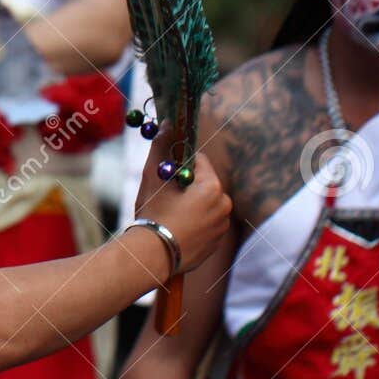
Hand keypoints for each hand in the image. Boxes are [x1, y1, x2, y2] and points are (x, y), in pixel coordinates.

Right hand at [132, 125, 231, 273]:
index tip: (166, 176)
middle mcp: (224, 204)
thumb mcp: (154, 176)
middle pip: (203, 183)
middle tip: (165, 197)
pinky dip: (194, 223)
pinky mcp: (216, 242)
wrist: (153, 255)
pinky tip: (176, 229)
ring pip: (204, 203)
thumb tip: (169, 122)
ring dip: (190, 204)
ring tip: (169, 216)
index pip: (198, 161)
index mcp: (213, 185)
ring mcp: (222, 225)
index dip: (179, 166)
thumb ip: (163, 146)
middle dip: (186, 186)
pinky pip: (206, 223)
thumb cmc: (154, 213)